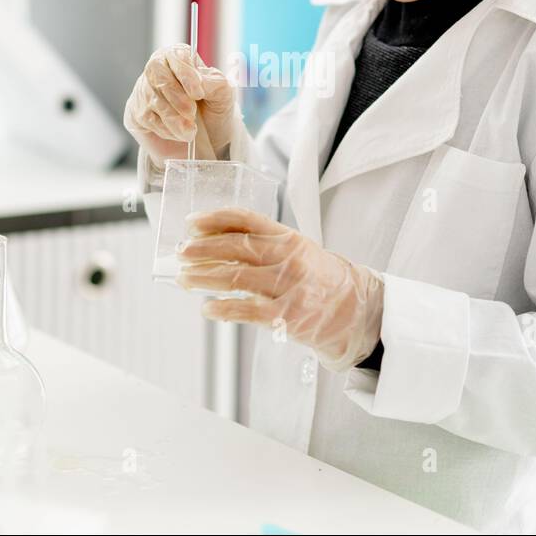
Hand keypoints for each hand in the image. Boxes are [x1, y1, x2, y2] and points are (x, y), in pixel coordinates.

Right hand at [123, 44, 237, 163]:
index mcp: (179, 57)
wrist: (205, 137)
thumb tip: (201, 82)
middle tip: (192, 114)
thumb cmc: (212, 108)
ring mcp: (143, 91)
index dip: (186, 75)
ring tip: (190, 131)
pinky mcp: (136, 112)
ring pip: (154, 102)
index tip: (198, 93)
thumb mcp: (223, 93)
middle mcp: (157, 69)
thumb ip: (215, 83)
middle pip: (160, 79)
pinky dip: (166, 129)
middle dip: (178, 100)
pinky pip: (148, 120)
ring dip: (174, 119)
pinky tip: (177, 133)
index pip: (176, 57)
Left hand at [175, 208, 384, 372]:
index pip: (247, 220)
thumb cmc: (318, 279)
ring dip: (203, 278)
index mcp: (289, 238)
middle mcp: (289, 259)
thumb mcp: (297, 251)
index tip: (192, 223)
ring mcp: (288, 287)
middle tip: (181, 253)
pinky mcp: (286, 317)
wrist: (353, 311)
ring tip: (184, 279)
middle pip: (236, 248)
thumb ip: (263, 245)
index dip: (215, 219)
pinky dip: (221, 308)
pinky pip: (246, 310)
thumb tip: (213, 243)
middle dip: (203, 249)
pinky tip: (207, 308)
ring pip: (235, 278)